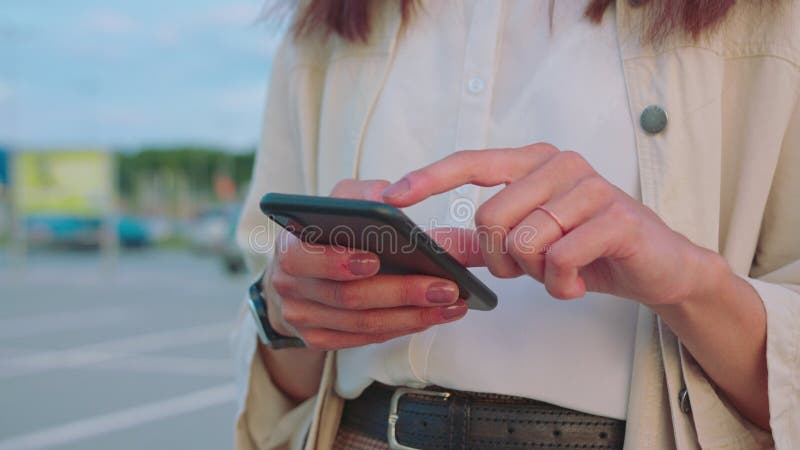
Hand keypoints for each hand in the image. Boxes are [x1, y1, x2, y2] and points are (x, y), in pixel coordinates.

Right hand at [263, 179, 467, 350]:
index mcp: (288, 248)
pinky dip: (401, 328)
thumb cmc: (328, 233)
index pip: (305, 258)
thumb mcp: (338, 203)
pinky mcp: (319, 340)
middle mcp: (289, 287)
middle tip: (443, 287)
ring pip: (362, 323)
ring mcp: (302, 318)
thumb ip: (359, 195)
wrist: (301, 274)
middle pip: (347, 296)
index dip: (338, 261)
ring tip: (450, 304)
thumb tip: (385, 198)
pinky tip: (430, 316)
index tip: (375, 259)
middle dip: (400, 292)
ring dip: (411, 315)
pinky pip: (365, 338)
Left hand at [381, 144, 727, 306]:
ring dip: (535, 274)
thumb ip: (479, 242)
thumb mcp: (527, 245)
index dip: (428, 179)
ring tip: (559, 273)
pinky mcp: (614, 216)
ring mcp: (589, 186)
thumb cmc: (587, 248)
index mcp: (532, 162)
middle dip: (500, 259)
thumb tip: (429, 244)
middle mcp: (558, 164)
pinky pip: (559, 259)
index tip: (391, 197)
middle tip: (527, 269)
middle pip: (489, 217)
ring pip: (523, 241)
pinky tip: (576, 282)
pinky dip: (561, 284)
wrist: (657, 267)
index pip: (470, 163)